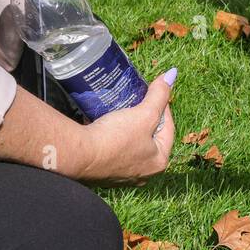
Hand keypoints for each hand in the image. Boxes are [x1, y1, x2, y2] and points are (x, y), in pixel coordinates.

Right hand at [77, 71, 176, 185]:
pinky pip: (114, 149)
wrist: (77, 155)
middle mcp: (143, 173)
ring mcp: (122, 176)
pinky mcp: (103, 172)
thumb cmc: (116, 137)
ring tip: (124, 110)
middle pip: (150, 137)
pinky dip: (113, 136)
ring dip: (129, 127)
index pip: (168, 128)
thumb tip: (172, 74)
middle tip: (139, 101)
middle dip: (145, 118)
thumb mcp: (143, 114)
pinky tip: (107, 124)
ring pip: (131, 144)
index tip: (155, 92)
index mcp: (159, 162)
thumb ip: (159, 95)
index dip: (163, 106)